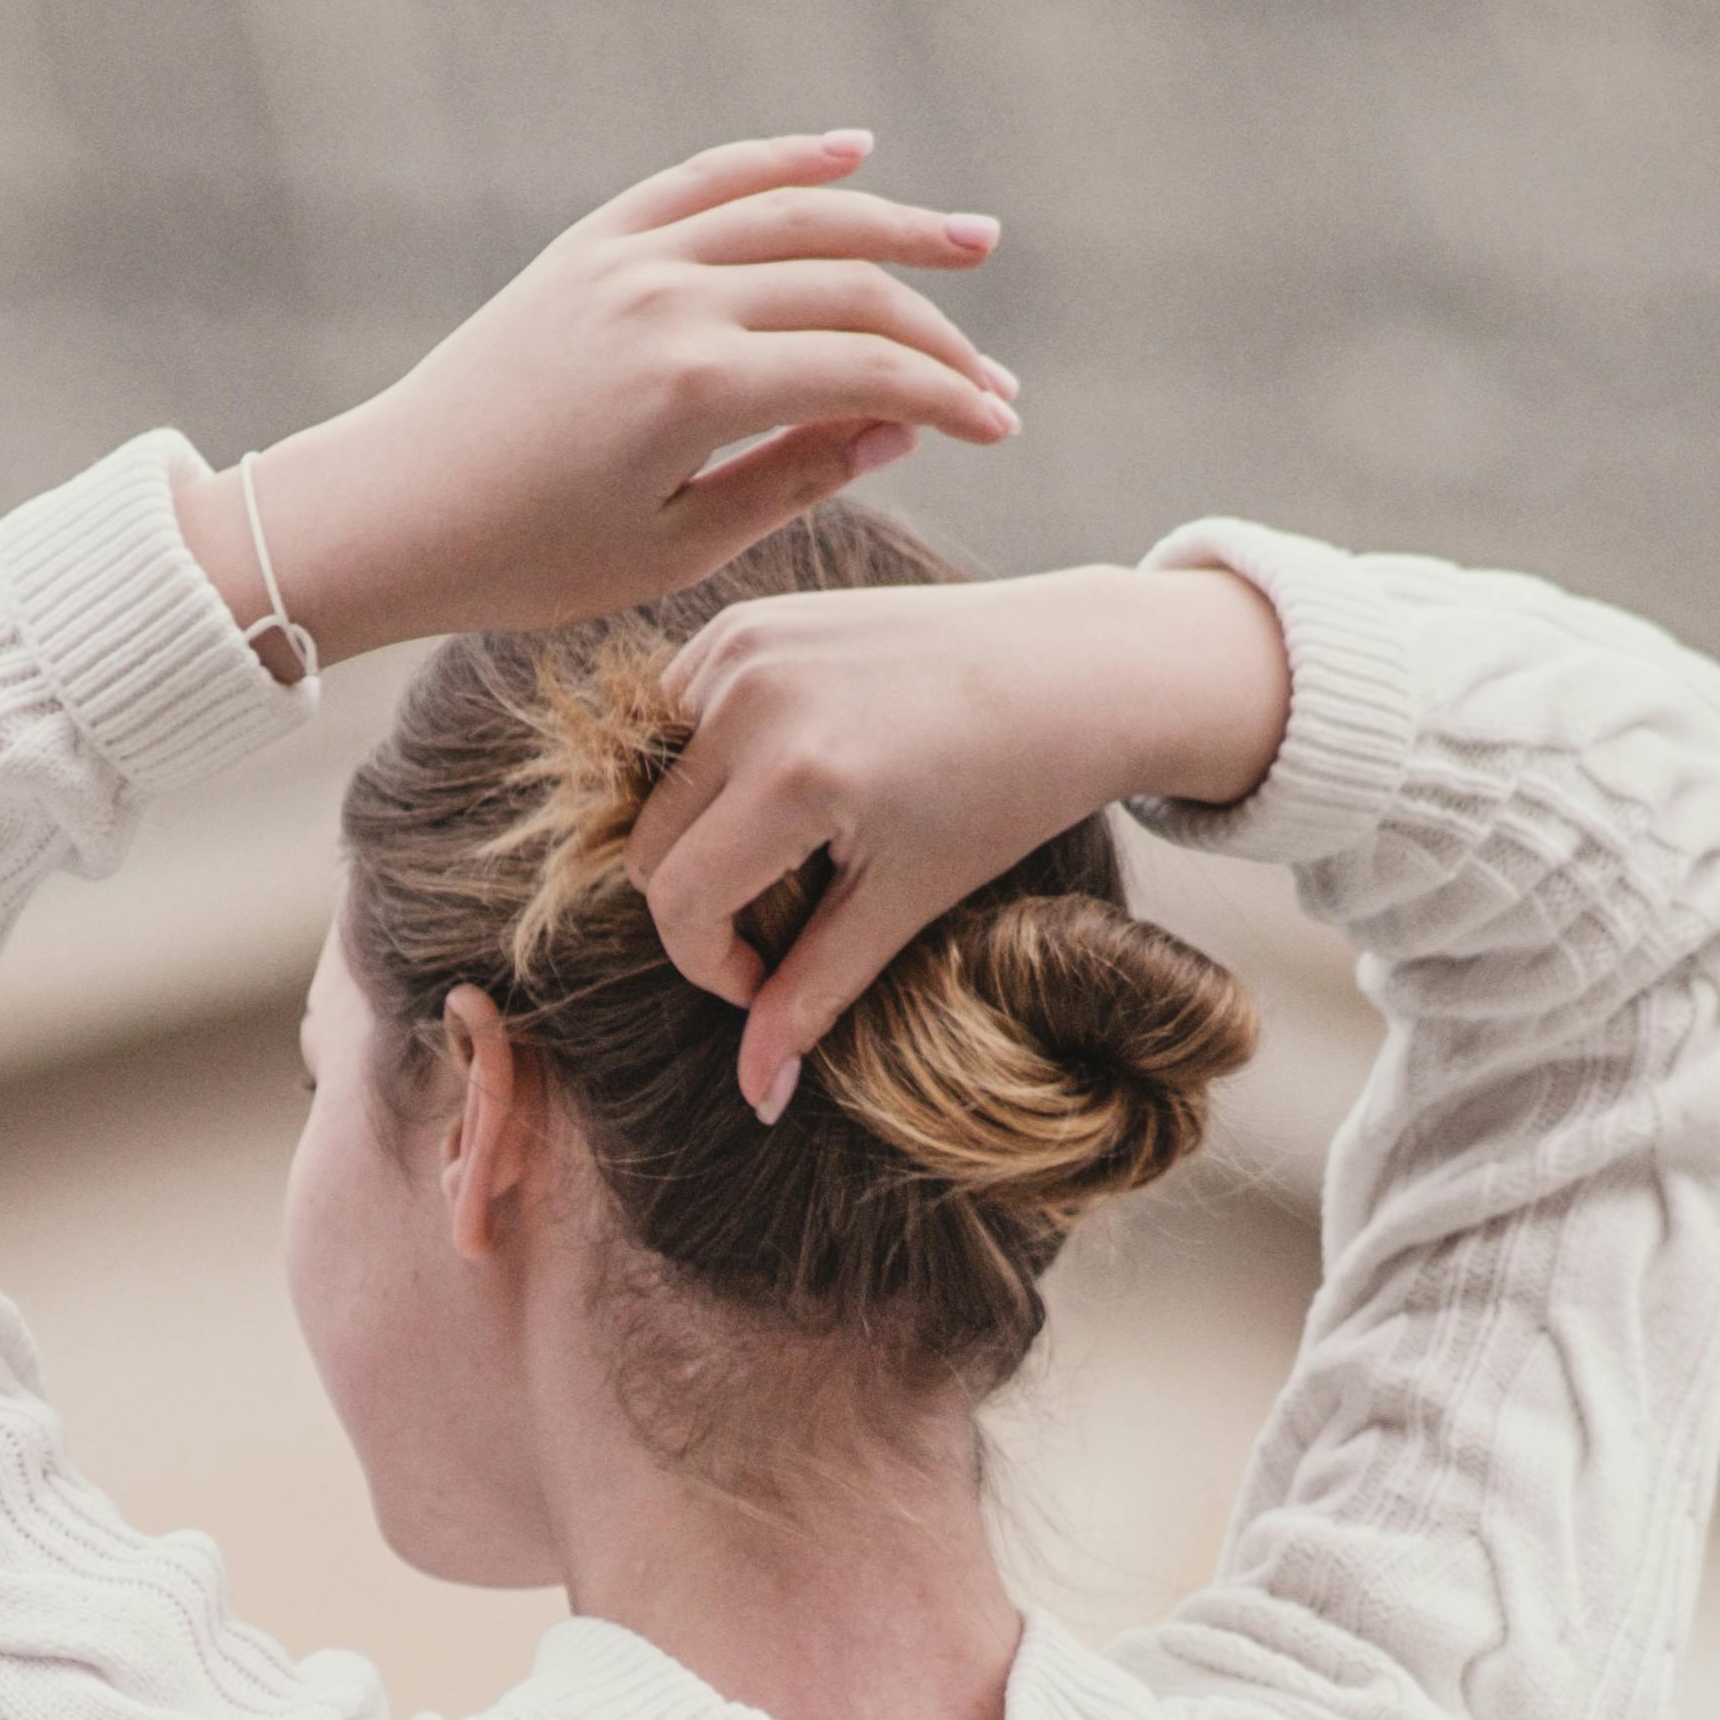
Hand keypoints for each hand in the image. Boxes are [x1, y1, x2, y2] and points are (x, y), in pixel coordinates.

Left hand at [174, 135, 1022, 668]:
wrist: (388, 511)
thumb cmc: (523, 559)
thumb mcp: (671, 547)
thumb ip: (791, 480)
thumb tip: (895, 429)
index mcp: (695, 387)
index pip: (863, 372)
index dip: (947, 398)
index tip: (1000, 428)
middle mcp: (670, 298)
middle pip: (844, 289)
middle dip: (934, 331)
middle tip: (997, 373)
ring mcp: (628, 256)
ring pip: (790, 214)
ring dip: (890, 223)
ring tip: (968, 245)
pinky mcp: (592, 244)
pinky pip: (706, 179)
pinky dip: (782, 160)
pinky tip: (851, 152)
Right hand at [627, 565, 1293, 1115]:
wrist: (1071, 668)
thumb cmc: (1004, 792)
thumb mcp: (903, 903)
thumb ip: (812, 996)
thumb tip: (755, 1100)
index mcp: (793, 773)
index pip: (676, 899)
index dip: (712, 964)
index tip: (771, 979)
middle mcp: (751, 695)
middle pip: (649, 843)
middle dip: (703, 902)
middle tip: (790, 916)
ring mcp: (743, 644)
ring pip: (654, 782)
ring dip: (702, 830)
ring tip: (796, 841)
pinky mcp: (747, 619)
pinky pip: (678, 715)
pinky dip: (712, 761)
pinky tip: (790, 772)